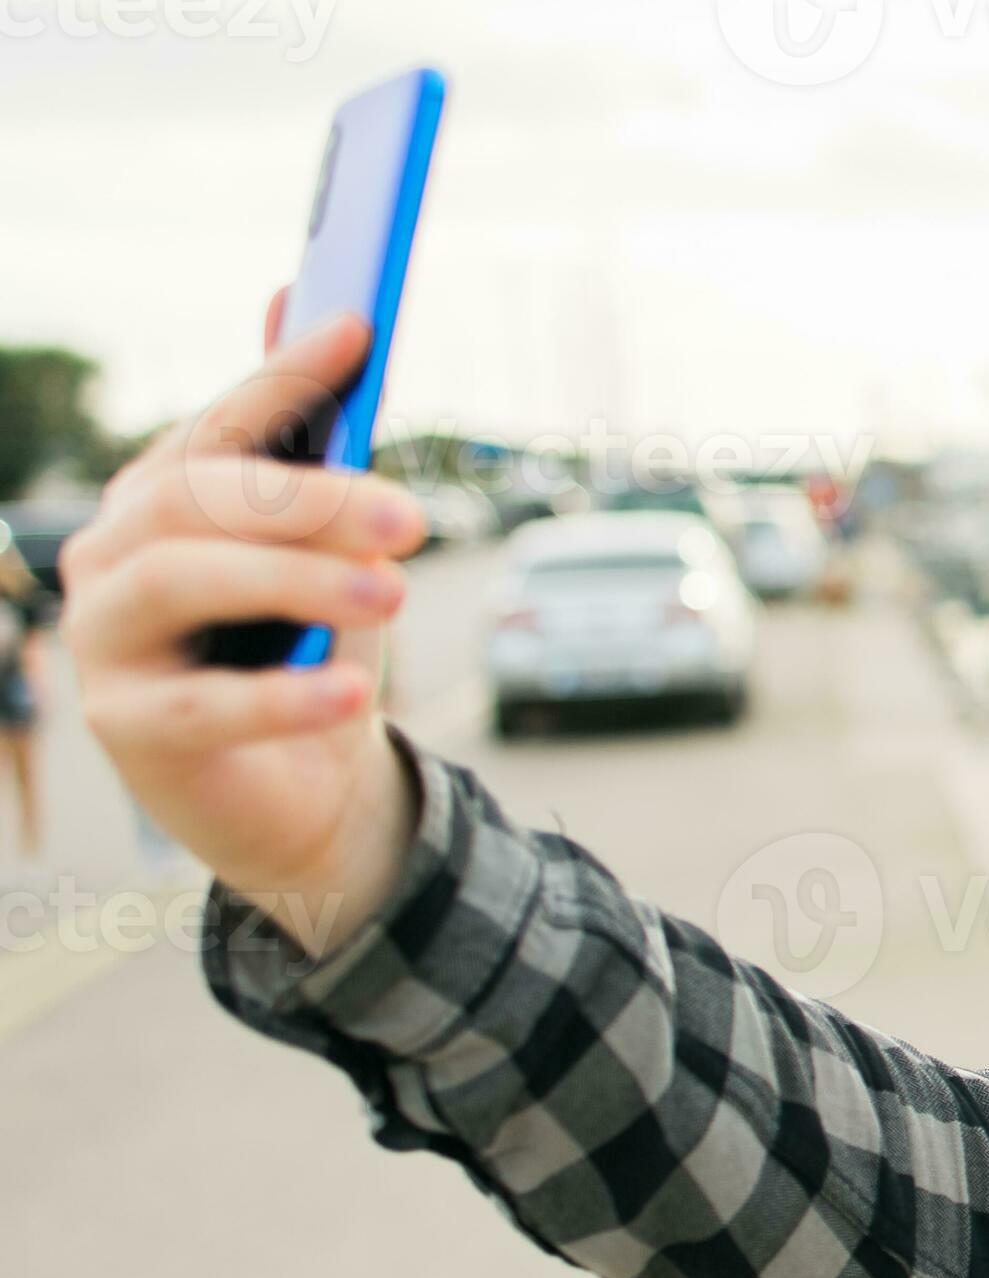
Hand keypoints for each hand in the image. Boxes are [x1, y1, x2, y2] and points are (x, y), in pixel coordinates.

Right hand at [60, 296, 428, 956]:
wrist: (300, 798)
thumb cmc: (305, 658)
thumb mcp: (327, 550)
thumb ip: (308, 444)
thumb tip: (299, 299)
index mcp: (158, 501)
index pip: (215, 425)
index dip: (282, 377)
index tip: (357, 332)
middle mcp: (111, 556)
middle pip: (196, 499)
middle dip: (310, 498)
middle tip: (414, 519)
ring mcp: (104, 639)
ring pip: (182, 582)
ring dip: (295, 580)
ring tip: (393, 593)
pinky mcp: (126, 727)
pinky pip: (200, 706)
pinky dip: (282, 698)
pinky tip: (354, 693)